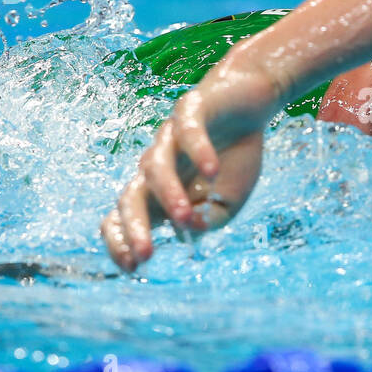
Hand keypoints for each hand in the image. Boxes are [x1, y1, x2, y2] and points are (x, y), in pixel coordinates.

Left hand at [100, 60, 280, 269]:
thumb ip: (210, 220)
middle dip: (134, 228)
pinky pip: (186, 132)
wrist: (251, 102)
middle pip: (130, 198)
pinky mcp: (190, 109)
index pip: (123, 219)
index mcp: (159, 192)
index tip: (133, 269)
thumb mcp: (229, 202)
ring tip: (186, 217)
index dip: (120, 243)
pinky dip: (197, 151)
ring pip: (155, 167)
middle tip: (146, 255)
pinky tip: (212, 171)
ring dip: (169, 195)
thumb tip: (191, 229)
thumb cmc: (234, 156)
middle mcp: (156, 166)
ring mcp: (169, 137)